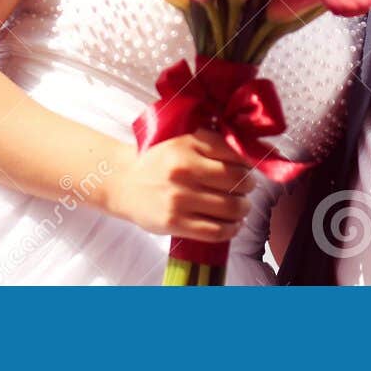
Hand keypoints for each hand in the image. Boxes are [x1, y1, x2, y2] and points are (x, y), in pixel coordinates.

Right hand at [102, 131, 256, 241]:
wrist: (122, 182)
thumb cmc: (156, 160)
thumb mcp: (180, 140)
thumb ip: (210, 142)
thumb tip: (248, 153)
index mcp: (187, 145)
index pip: (234, 154)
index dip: (248, 164)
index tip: (249, 169)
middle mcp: (183, 170)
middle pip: (236, 182)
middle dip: (248, 187)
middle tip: (247, 189)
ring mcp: (179, 198)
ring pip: (230, 208)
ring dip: (243, 209)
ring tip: (242, 208)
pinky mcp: (174, 222)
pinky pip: (215, 230)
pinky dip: (231, 230)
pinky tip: (233, 225)